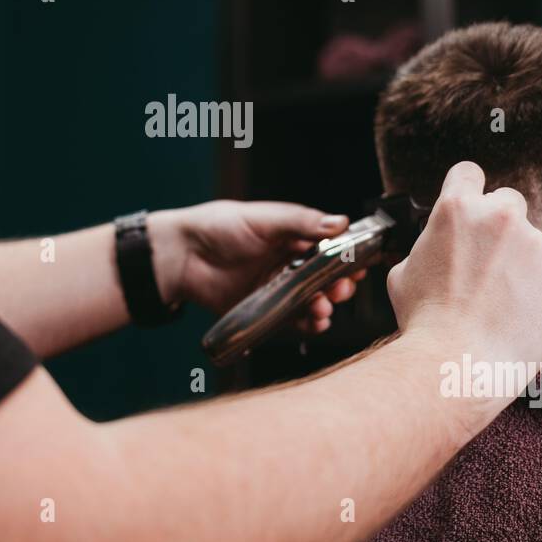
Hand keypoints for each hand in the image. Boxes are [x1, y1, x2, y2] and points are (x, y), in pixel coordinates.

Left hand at [148, 201, 366, 333]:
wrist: (181, 257)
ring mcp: (277, 287)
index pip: (329, 247)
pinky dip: (307, 323)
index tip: (360, 264)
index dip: (346, 256)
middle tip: (342, 288)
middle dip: (339, 284)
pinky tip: (314, 322)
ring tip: (323, 307)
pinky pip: (293, 319)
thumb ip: (301, 222)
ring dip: (324, 305)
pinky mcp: (265, 309)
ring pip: (312, 300)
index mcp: (291, 236)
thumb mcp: (263, 218)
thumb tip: (340, 222)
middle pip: (325, 277)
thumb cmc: (217, 227)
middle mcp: (288, 262)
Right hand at [387, 162, 541, 431]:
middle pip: (507, 202)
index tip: (470, 205)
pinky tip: (517, 313)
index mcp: (456, 209)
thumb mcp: (403, 273)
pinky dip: (538, 288)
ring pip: (530, 243)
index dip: (467, 189)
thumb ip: (426, 247)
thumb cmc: (426, 323)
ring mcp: (534, 243)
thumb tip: (434, 249)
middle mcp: (499, 216)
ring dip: (519, 262)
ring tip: (499, 302)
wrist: (461, 363)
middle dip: (498, 226)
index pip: (467, 173)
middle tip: (486, 263)